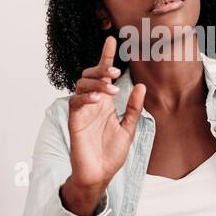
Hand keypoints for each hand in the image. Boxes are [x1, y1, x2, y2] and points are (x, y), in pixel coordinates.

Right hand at [61, 35, 145, 215]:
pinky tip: (98, 100)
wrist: (100, 175)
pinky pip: (76, 103)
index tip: (112, 39)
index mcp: (105, 103)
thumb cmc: (111, 154)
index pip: (104, 75)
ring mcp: (82, 111)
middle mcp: (93, 104)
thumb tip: (141, 86)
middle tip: (114, 73)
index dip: (106, 57)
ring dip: (96, 83)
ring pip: (82, 85)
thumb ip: (134, 109)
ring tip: (111, 88)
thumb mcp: (128, 129)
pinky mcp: (74, 121)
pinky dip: (86, 97)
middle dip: (101, 70)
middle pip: (90, 76)